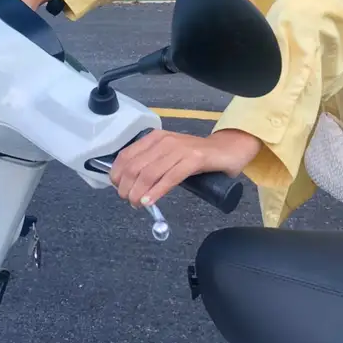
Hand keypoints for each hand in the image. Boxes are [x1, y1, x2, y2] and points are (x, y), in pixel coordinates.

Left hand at [109, 128, 261, 206]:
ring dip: (138, 193)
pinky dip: (156, 192)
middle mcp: (164, 141)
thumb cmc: (195, 155)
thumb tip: (129, 182)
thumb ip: (151, 163)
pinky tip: (149, 202)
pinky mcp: (193, 160)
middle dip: (126, 187)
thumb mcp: (168, 154)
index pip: (126, 155)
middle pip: (135, 167)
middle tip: (128, 200)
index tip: (117, 187)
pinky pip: (170, 178)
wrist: (225, 149)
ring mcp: (179, 149)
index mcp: (154, 138)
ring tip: (136, 204)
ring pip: (149, 173)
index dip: (117, 173)